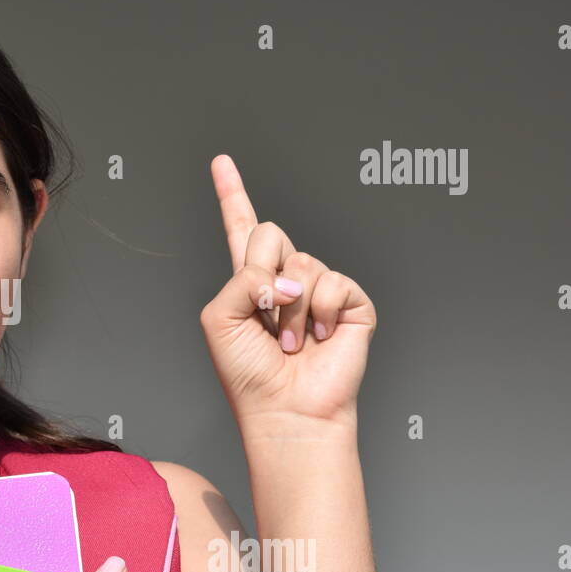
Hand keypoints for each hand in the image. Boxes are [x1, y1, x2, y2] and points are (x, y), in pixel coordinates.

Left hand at [200, 155, 376, 430]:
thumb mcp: (219, 318)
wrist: (285, 410)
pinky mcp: (351, 303)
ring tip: (289, 343)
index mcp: (249, 281)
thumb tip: (288, 276)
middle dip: (262, 272)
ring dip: (287, 308)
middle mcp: (285, 279)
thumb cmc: (248, 373)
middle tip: (265, 314)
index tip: (221, 161)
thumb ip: (240, 278)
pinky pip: (333, 281)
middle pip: (271, 233)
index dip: (232, 194)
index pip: (241, 229)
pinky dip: (319, 311)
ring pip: (301, 261)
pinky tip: (318, 339)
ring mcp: (319, 290)